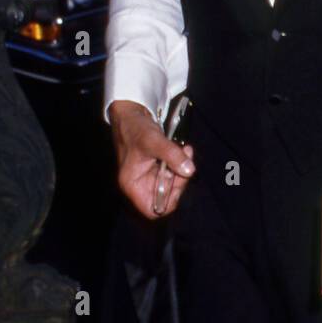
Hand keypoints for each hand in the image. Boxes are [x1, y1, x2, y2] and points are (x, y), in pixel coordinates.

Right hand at [110, 99, 194, 219]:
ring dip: (182, 168)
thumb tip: (190, 170)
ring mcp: (148, 176)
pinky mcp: (155, 167)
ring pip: (172, 183)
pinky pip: (172, 172)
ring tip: (185, 149)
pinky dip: (180, 162)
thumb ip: (172, 156)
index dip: (169, 200)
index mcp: (132, 185)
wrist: (131, 113)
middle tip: (185, 159)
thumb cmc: (135, 128)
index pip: (152, 209)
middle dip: (180, 179)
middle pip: (166, 196)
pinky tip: (183, 149)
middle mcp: (139, 184)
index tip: (177, 180)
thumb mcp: (153, 141)